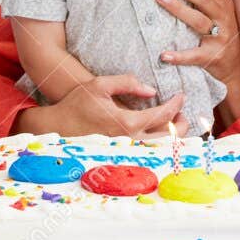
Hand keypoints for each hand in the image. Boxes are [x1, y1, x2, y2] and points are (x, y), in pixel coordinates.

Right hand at [24, 74, 185, 138]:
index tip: (181, 95)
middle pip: (168, 138)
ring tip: (175, 122)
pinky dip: (160, 144)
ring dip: (172, 136)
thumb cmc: (77, 104)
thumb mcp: (100, 85)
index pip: (162, 115)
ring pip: (160, 149)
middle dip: (181, 124)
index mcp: (126, 123)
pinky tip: (160, 133)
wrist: (57, 127)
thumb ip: (127, 83)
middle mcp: (129, 141)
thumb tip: (150, 90)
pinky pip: (148, 152)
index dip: (176, 104)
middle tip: (182, 111)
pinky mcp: (121, 155)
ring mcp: (126, 151)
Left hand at [154, 0, 239, 83]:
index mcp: (224, 2)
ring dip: (177, 9)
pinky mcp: (213, 57)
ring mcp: (220, 37)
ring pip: (197, 21)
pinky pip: (194, 55)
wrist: (234, 67)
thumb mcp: (218, 11)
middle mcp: (224, 16)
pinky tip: (164, 54)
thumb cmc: (220, 32)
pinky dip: (179, 56)